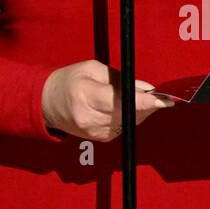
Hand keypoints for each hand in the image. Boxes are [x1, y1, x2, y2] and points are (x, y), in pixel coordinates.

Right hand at [41, 59, 175, 141]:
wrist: (47, 103)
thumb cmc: (69, 81)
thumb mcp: (92, 69)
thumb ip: (120, 78)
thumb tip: (145, 88)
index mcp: (85, 94)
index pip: (120, 100)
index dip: (144, 101)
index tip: (162, 100)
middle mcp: (89, 117)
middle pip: (128, 113)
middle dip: (147, 105)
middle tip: (160, 96)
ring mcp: (94, 131)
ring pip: (129, 122)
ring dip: (141, 112)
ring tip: (147, 100)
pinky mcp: (99, 138)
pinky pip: (123, 128)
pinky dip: (131, 118)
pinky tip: (132, 108)